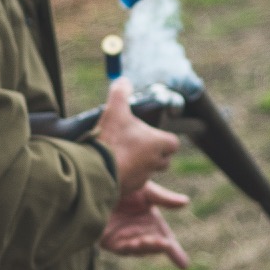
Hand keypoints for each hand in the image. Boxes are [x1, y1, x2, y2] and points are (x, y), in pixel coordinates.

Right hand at [96, 77, 178, 195]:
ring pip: (149, 172)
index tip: (153, 134)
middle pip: (164, 160)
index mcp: (157, 144)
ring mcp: (142, 178)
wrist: (96, 170)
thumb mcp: (115, 110)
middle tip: (139, 144)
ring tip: (124, 155)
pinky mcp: (129, 189)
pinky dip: (128, 176)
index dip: (165, 138)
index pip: (173, 143)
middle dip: (155, 153)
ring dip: (141, 165)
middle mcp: (154, 163)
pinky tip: (114, 167)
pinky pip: (134, 183)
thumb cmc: (111, 140)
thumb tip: (122, 80)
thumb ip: (120, 92)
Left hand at [100, 181, 189, 268]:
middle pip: (153, 246)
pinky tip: (136, 243)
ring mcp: (125, 239)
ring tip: (156, 242)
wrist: (98, 183)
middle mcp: (139, 233)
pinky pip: (122, 248)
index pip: (166, 240)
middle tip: (166, 245)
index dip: (175, 253)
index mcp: (150, 222)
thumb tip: (186, 202)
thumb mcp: (146, 191)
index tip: (184, 266)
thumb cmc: (122, 184)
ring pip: (139, 249)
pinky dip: (131, 247)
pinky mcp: (109, 242)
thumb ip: (164, 199)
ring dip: (147, 247)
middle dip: (159, 247)